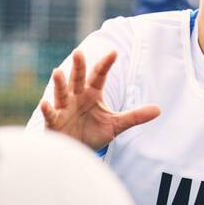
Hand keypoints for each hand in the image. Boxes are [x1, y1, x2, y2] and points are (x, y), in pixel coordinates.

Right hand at [39, 49, 160, 150]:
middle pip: (78, 79)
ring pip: (61, 93)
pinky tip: (45, 103)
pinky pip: (50, 114)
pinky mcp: (54, 122)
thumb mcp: (115, 125)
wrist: (76, 152)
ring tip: (57, 72)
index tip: (114, 53)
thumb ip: (134, 116)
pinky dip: (47, 109)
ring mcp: (64, 108)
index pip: (99, 76)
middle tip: (79, 53)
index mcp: (92, 94)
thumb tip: (158, 110)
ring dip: (59, 83)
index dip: (105, 65)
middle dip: (78, 67)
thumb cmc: (92, 134)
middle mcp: (76, 97)